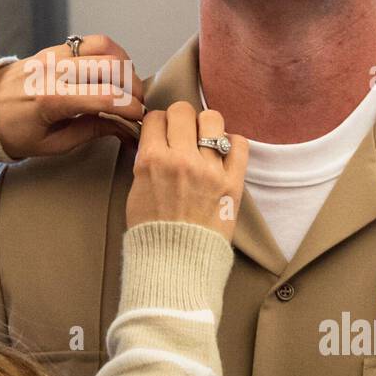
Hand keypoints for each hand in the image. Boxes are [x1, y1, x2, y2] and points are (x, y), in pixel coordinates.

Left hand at [0, 34, 145, 158]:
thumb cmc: (12, 133)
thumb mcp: (50, 145)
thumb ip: (89, 132)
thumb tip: (122, 127)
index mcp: (50, 100)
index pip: (104, 97)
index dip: (129, 107)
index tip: (139, 118)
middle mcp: (54, 71)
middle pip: (111, 67)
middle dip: (133, 86)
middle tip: (137, 105)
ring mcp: (54, 55)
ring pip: (104, 47)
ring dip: (125, 65)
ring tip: (127, 87)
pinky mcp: (54, 48)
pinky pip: (91, 42)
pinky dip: (110, 54)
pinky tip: (113, 73)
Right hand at [126, 101, 248, 242]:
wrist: (176, 264)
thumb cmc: (152, 233)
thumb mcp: (136, 192)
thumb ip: (146, 162)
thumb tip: (156, 142)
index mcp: (152, 160)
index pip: (155, 117)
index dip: (157, 123)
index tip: (161, 133)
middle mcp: (181, 159)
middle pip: (182, 110)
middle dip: (180, 119)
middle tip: (182, 134)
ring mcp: (210, 170)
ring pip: (212, 120)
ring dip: (207, 125)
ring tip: (205, 140)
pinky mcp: (233, 183)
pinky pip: (239, 144)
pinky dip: (232, 143)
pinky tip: (224, 152)